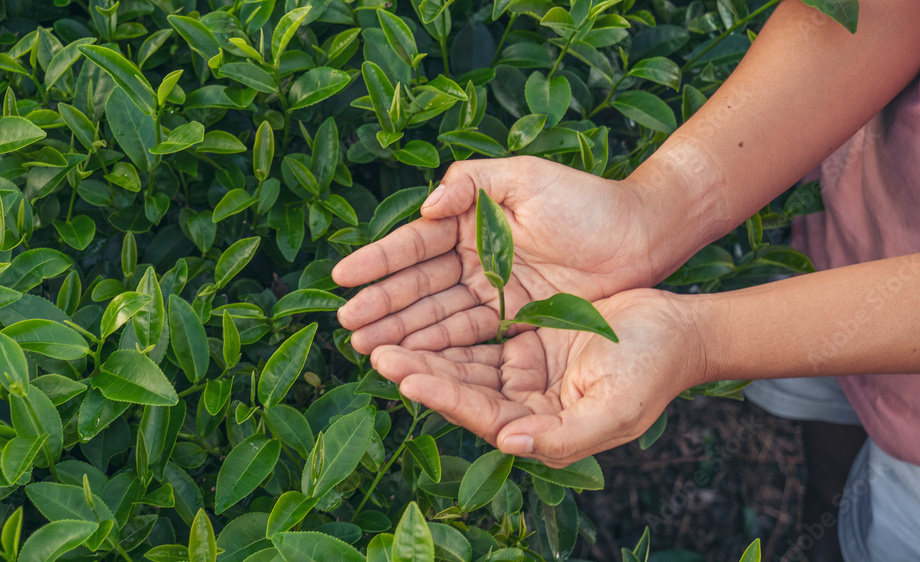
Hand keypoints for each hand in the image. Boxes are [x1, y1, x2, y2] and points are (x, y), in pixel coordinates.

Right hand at [332, 156, 663, 354]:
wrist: (639, 236)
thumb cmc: (584, 199)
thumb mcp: (525, 177)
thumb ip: (471, 184)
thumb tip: (424, 208)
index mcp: (470, 219)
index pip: (415, 243)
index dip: (378, 260)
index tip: (343, 277)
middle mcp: (475, 257)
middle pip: (419, 285)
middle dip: (382, 304)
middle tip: (347, 324)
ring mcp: (493, 291)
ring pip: (438, 314)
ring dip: (402, 330)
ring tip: (365, 348)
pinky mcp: (514, 320)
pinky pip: (471, 336)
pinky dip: (439, 347)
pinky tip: (410, 357)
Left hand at [368, 289, 707, 466]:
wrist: (680, 331)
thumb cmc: (654, 371)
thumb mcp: (616, 409)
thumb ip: (565, 437)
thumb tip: (509, 443)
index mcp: (540, 425)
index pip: (481, 413)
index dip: (443, 394)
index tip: (405, 376)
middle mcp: (524, 403)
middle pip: (461, 386)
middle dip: (418, 368)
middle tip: (374, 349)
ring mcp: (523, 369)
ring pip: (464, 359)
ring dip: (425, 345)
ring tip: (382, 330)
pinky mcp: (526, 338)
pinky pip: (480, 331)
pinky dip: (451, 323)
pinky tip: (422, 308)